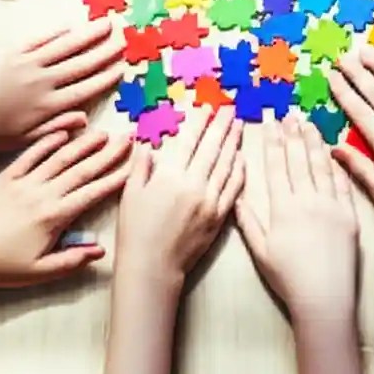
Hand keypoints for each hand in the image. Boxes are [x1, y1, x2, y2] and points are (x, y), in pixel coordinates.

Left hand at [0, 18, 124, 151]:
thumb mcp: (28, 139)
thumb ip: (57, 127)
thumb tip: (84, 118)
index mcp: (48, 105)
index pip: (84, 88)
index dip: (104, 77)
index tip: (121, 67)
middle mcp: (42, 81)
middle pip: (80, 64)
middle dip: (103, 51)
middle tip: (123, 40)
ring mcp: (27, 64)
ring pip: (64, 47)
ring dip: (87, 35)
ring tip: (105, 24)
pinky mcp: (12, 54)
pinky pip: (39, 39)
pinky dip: (55, 32)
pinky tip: (70, 26)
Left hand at [0, 130, 129, 289]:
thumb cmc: (2, 268)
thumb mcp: (41, 271)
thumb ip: (73, 260)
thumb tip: (101, 250)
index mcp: (53, 218)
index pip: (92, 193)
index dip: (115, 179)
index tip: (133, 167)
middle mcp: (41, 195)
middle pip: (81, 170)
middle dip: (107, 155)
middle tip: (127, 140)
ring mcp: (23, 183)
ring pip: (59, 158)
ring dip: (83, 144)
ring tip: (102, 132)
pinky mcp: (6, 178)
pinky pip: (30, 155)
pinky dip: (47, 142)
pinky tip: (62, 132)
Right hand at [115, 106, 244, 278]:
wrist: (152, 267)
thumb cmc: (135, 231)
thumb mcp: (130, 194)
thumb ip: (140, 166)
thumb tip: (145, 144)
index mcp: (170, 176)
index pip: (189, 140)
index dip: (200, 121)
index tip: (208, 106)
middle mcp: (193, 185)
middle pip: (212, 148)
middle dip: (222, 125)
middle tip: (231, 107)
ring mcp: (209, 201)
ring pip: (226, 165)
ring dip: (234, 143)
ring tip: (240, 125)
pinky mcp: (219, 218)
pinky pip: (234, 190)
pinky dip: (239, 172)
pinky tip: (243, 159)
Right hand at [235, 116, 357, 317]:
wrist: (324, 297)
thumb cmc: (288, 278)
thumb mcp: (260, 251)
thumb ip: (247, 221)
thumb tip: (237, 195)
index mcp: (283, 207)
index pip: (276, 166)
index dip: (272, 142)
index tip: (270, 123)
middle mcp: (307, 201)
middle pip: (298, 160)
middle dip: (292, 134)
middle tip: (290, 114)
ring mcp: (331, 206)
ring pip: (321, 166)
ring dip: (314, 142)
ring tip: (310, 123)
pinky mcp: (350, 215)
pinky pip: (343, 184)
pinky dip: (337, 165)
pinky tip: (333, 152)